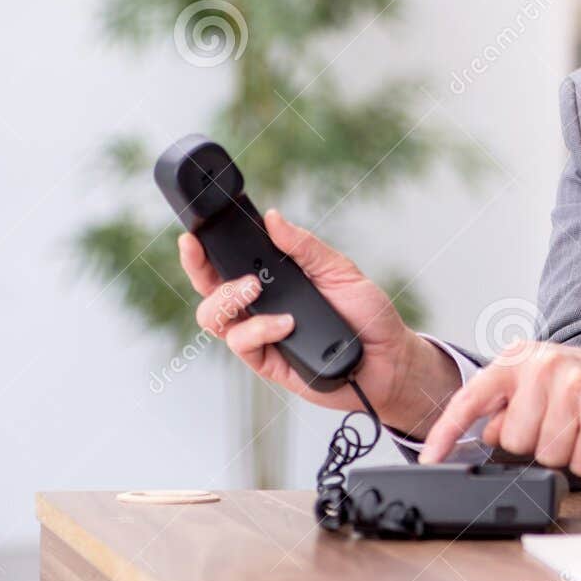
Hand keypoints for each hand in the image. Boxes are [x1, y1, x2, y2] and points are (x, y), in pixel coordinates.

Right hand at [177, 209, 458, 431]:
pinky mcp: (267, 362)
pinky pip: (243, 344)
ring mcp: (261, 335)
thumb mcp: (340, 270)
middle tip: (237, 268)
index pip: (227, 262)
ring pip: (215, 318)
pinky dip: (260, 329)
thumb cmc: (366, 314)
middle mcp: (260, 306)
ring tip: (258, 289)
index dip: (202, 251)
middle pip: (209, 290)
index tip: (192, 236)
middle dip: (202, 272)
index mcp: (274, 280)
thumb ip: (304, 246)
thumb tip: (273, 218)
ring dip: (229, 300)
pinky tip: (286, 324)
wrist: (389, 359)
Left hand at [418, 339, 580, 475]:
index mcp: (524, 357)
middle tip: (567, 424)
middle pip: (512, 440)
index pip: (472, 395)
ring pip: (545, 455)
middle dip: (538, 445)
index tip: (430, 457)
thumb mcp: (551, 383)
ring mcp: (571, 387)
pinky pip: (580, 463)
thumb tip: (485, 432)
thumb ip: (515, 404)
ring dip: (569, 453)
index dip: (447, 430)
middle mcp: (544, 366)